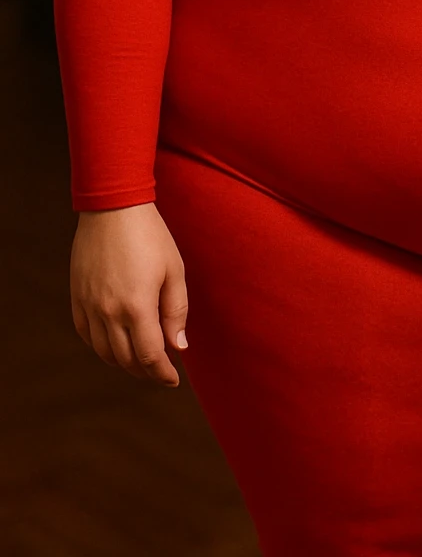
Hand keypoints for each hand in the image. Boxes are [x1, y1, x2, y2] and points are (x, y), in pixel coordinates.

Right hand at [71, 203, 187, 387]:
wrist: (113, 208)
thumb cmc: (150, 236)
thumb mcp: (174, 270)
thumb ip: (176, 312)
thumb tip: (179, 347)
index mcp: (137, 307)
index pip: (149, 356)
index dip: (162, 373)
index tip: (173, 379)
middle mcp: (108, 312)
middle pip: (126, 360)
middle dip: (146, 371)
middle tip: (160, 370)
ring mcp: (89, 307)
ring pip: (104, 352)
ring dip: (124, 363)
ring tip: (141, 359)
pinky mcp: (77, 298)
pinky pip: (86, 335)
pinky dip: (102, 347)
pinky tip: (115, 343)